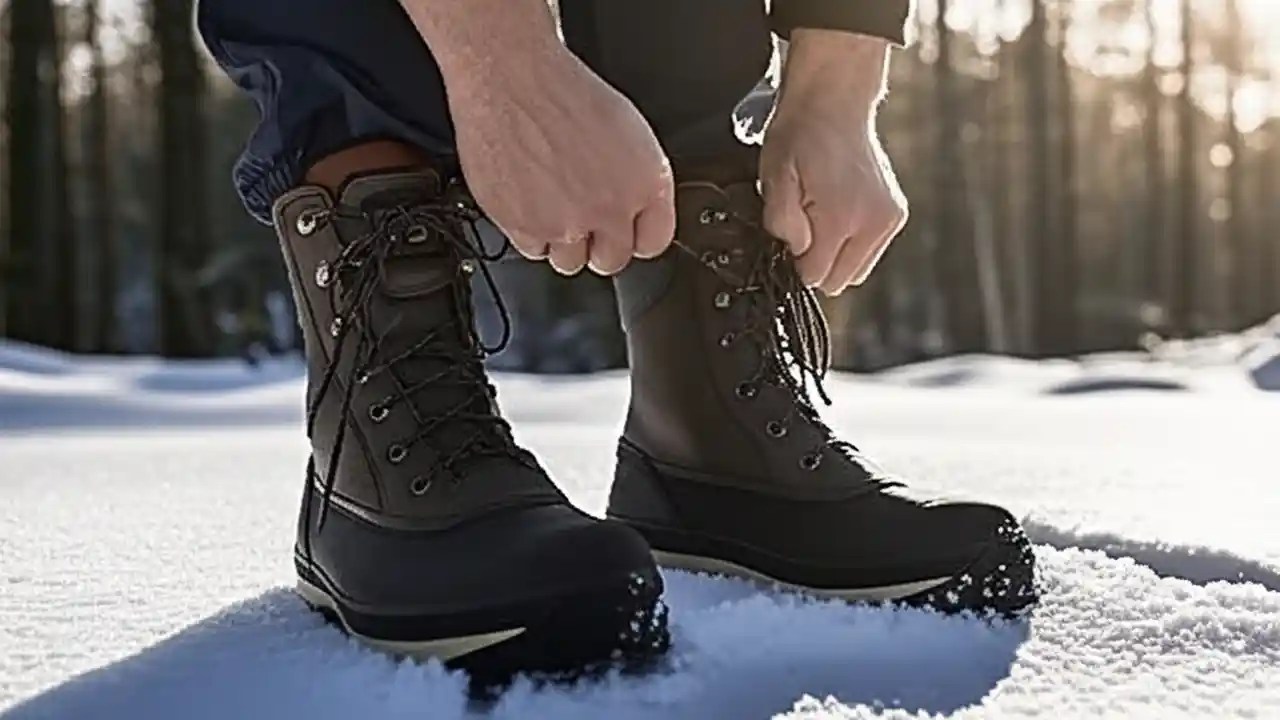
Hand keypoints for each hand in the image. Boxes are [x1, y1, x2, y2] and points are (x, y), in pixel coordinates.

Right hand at [442, 43, 674, 275]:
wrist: (511, 79)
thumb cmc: (563, 93)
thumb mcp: (626, 131)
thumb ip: (634, 181)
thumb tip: (632, 212)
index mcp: (645, 182)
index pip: (653, 241)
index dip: (635, 236)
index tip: (624, 233)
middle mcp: (610, 208)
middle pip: (611, 260)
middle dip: (597, 243)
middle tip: (581, 216)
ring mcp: (567, 222)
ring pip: (569, 261)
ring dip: (561, 240)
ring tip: (550, 202)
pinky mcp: (525, 227)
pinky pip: (533, 249)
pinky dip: (528, 230)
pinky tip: (527, 198)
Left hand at [760, 30, 907, 294]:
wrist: (833, 103)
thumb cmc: (800, 137)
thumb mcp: (774, 177)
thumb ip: (780, 222)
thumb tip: (796, 251)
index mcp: (842, 217)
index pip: (815, 278)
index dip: (795, 262)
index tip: (789, 234)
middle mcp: (873, 223)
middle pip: (838, 281)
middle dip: (816, 261)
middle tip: (804, 222)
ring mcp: (889, 220)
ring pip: (855, 271)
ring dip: (835, 254)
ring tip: (822, 214)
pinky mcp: (896, 216)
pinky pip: (868, 252)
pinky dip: (851, 242)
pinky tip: (838, 211)